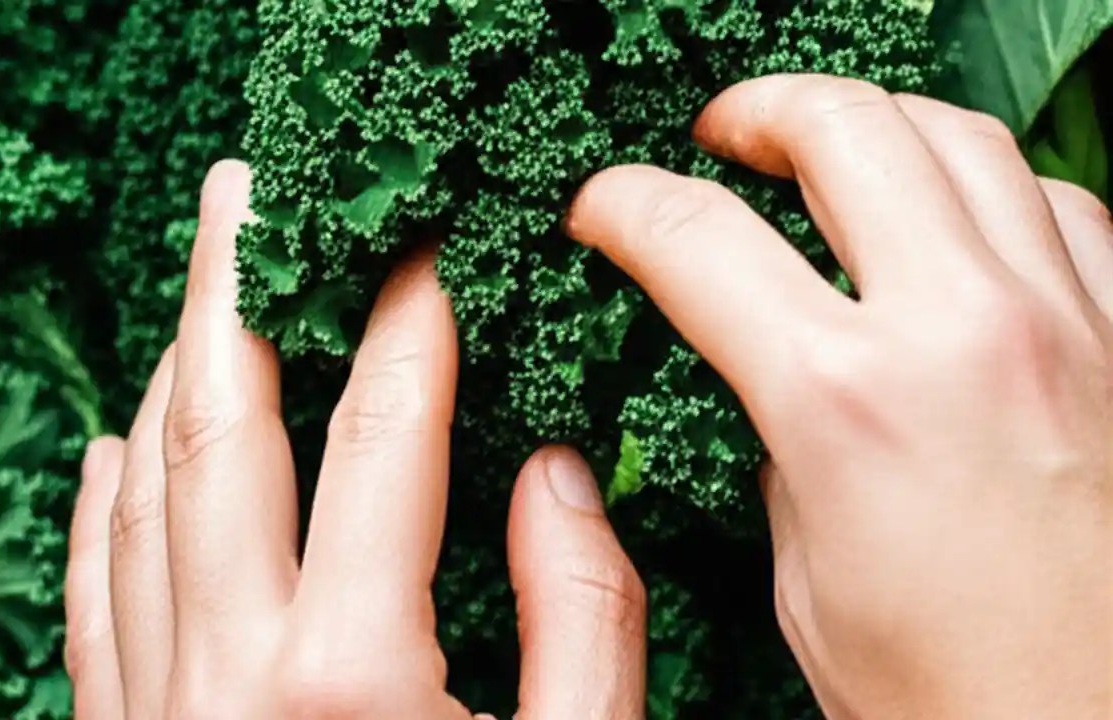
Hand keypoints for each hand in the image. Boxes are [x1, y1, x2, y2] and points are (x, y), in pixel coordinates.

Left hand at [63, 161, 646, 718]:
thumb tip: (558, 477)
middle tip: (242, 192)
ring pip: (142, 501)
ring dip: (171, 381)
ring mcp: (156, 708)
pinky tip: (113, 454)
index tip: (422, 248)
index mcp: (349, 674)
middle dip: (234, 292)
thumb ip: (582, 621)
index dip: (408, 325)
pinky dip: (101, 511)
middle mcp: (228, 675)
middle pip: (218, 431)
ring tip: (205, 303)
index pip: (381, 438)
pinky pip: (92, 597)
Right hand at [567, 75, 1111, 718]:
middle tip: (715, 134)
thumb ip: (776, 443)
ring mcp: (1064, 324)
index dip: (625, 206)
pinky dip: (985, 180)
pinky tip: (948, 215)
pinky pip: (1056, 201)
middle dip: (756, 109)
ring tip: (825, 146)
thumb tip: (768, 370)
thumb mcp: (804, 580)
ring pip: (962, 136)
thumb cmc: (952, 700)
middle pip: (845, 129)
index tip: (598, 207)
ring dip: (873, 119)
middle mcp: (963, 334)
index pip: (697, 242)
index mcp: (844, 405)